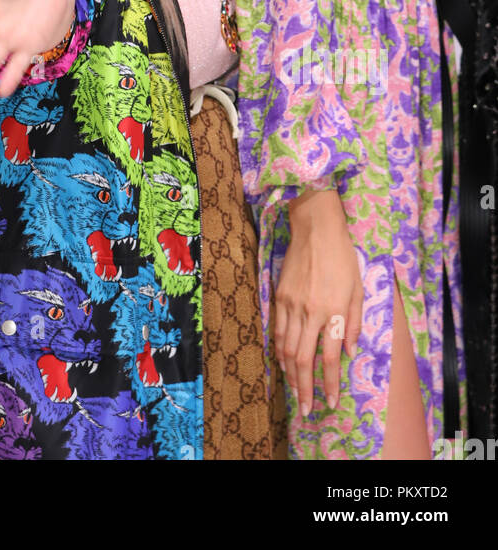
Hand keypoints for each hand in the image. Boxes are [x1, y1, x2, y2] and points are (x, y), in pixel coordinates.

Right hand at [274, 188, 362, 417]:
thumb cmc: (342, 256)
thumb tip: (350, 351)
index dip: (329, 383)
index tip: (331, 401)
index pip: (329, 357)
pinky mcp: (279, 295)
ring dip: (291, 373)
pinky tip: (284, 361)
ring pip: (287, 348)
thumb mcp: (358, 288)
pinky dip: (280, 350)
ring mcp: (291, 304)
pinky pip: (278, 330)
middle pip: (304, 359)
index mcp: (333, 311)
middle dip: (304, 388)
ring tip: (295, 390)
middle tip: (306, 408)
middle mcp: (310, 311)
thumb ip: (355, 321)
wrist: (315, 227)